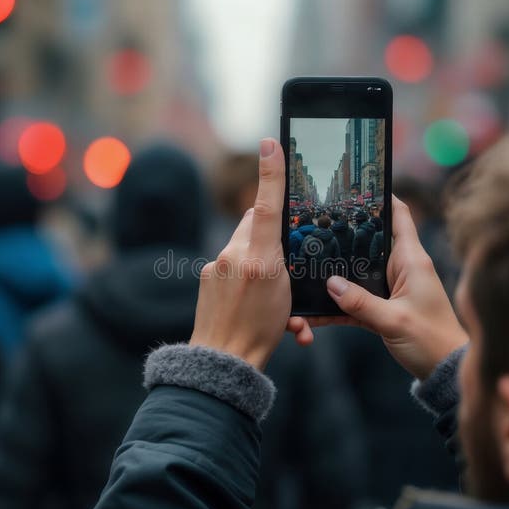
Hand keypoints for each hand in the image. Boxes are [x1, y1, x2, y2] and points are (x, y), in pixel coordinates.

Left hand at [189, 138, 289, 370]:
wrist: (225, 364)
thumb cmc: (253, 324)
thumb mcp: (270, 275)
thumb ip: (267, 239)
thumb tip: (260, 208)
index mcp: (247, 252)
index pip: (262, 206)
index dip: (271, 176)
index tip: (271, 143)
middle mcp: (230, 260)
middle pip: (260, 237)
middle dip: (280, 250)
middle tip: (294, 267)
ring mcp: (220, 280)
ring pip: (259, 270)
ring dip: (276, 287)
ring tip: (288, 316)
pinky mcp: (215, 297)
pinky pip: (246, 294)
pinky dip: (264, 307)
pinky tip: (281, 328)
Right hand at [287, 195, 467, 379]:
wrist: (445, 372)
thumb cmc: (431, 341)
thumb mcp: (393, 320)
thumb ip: (361, 302)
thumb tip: (331, 284)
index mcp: (412, 260)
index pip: (399, 216)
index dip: (381, 197)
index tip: (356, 186)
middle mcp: (402, 268)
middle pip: (369, 241)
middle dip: (344, 235)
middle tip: (314, 225)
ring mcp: (392, 288)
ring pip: (358, 272)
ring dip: (336, 274)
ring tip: (306, 266)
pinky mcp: (384, 308)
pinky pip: (356, 300)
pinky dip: (338, 305)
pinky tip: (314, 311)